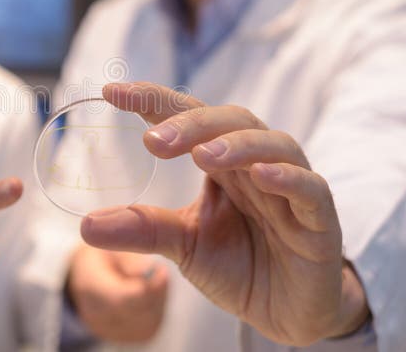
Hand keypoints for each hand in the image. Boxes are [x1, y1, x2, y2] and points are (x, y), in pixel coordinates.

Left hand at [79, 83, 368, 346]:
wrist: (287, 313)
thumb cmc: (239, 267)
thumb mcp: (183, 245)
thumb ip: (142, 229)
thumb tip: (85, 226)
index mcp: (222, 164)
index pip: (189, 118)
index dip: (154, 101)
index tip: (112, 92)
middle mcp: (256, 164)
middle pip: (230, 121)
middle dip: (192, 123)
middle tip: (152, 142)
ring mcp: (291, 188)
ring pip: (273, 145)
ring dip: (236, 145)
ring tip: (201, 155)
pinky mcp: (320, 221)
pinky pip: (311, 189)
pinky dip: (288, 178)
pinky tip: (261, 176)